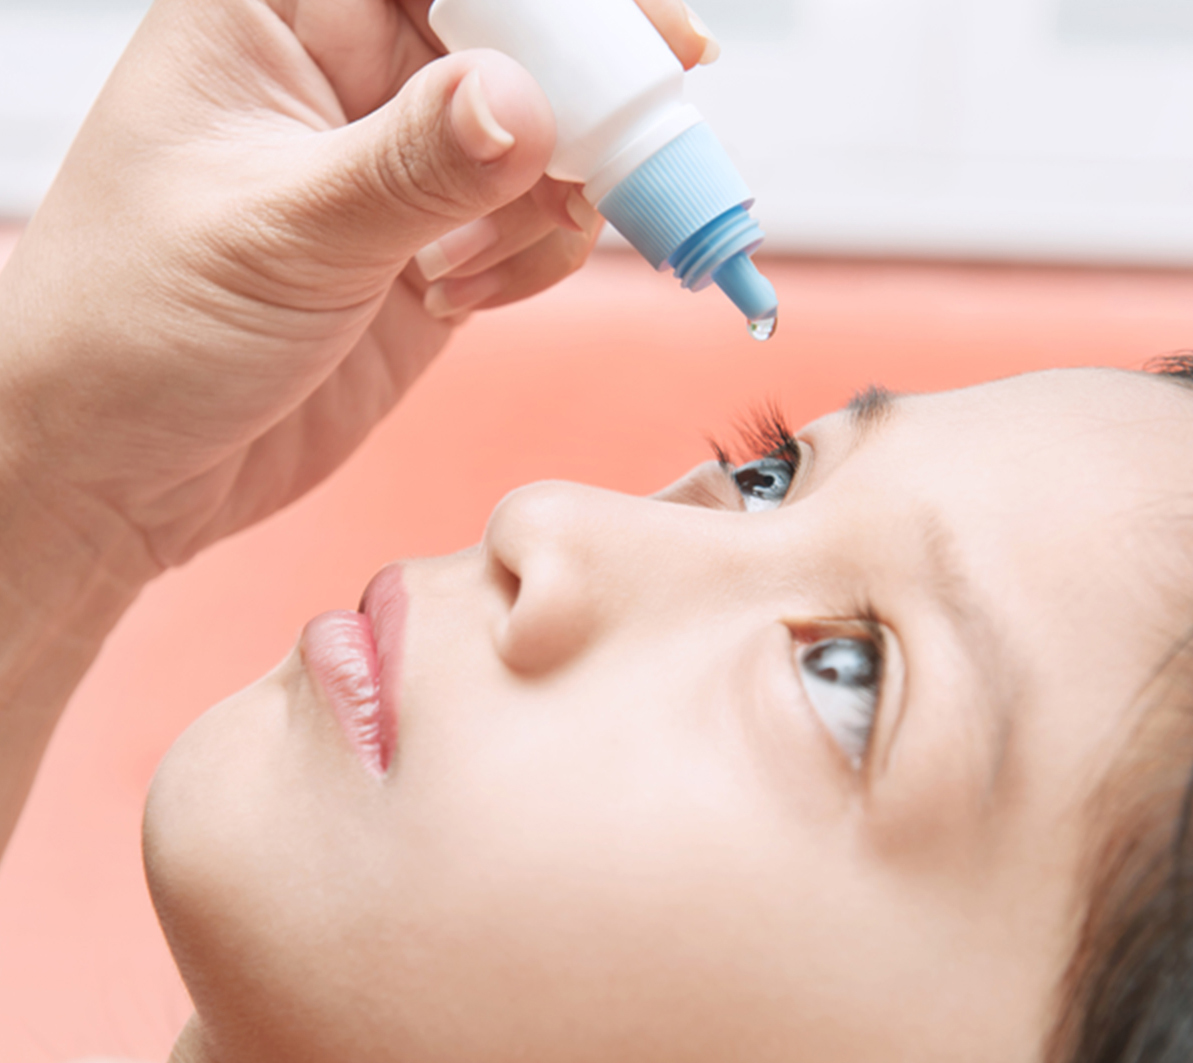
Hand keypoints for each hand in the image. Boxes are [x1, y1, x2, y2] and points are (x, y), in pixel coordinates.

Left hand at [0, 0, 717, 575]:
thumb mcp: (278, 235)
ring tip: (474, 264)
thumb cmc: (133, 329)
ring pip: (550, 133)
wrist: (122, 467)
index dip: (559, 1)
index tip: (652, 39)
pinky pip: (540, 221)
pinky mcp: (438, 244)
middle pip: (522, 35)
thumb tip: (526, 102)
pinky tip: (463, 296)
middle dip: (585, 99)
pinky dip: (538, 258)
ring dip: (556, 199)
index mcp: (279, 14)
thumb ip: (412, 165)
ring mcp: (402, 163)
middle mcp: (349, 74)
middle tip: (621, 160)